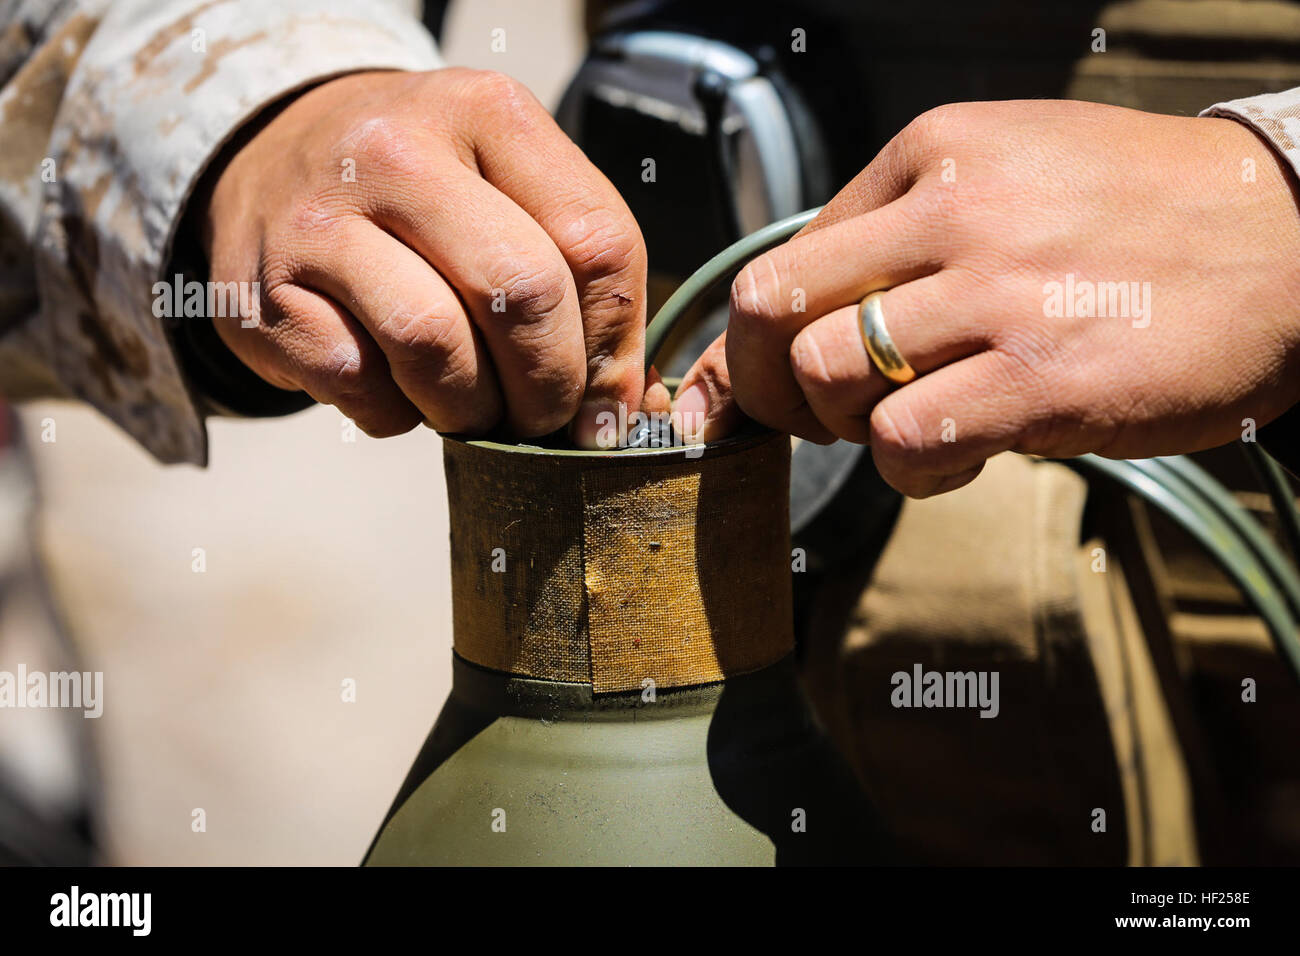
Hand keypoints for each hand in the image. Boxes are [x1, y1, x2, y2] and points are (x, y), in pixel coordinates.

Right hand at [199, 68, 652, 444]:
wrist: (270, 159)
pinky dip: (396, 414)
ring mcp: (319, 222)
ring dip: (472, 410)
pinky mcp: (264, 295)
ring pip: (435, 346)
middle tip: (547, 419)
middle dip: (551, 386)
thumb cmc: (419, 189)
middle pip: (521, 294)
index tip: (609, 399)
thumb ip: (577, 273)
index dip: (616, 343)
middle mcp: (398, 152)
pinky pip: (361, 386)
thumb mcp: (506, 184)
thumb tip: (619, 408)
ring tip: (474, 410)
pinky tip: (398, 390)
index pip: (596, 241)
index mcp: (486, 113)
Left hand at [675, 100, 1299, 495]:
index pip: (783, 258)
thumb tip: (789, 321)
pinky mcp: (1046, 379)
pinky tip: (961, 455)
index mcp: (934, 153)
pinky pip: (905, 440)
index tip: (779, 382)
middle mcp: (954, 211)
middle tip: (830, 413)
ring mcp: (1001, 293)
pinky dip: (911, 466)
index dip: (762, 340)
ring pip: (829, 377)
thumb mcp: (1005, 173)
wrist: (1291, 237)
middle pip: (772, 314)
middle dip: (775, 385)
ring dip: (850, 427)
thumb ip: (897, 233)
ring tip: (915, 425)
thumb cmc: (1134, 214)